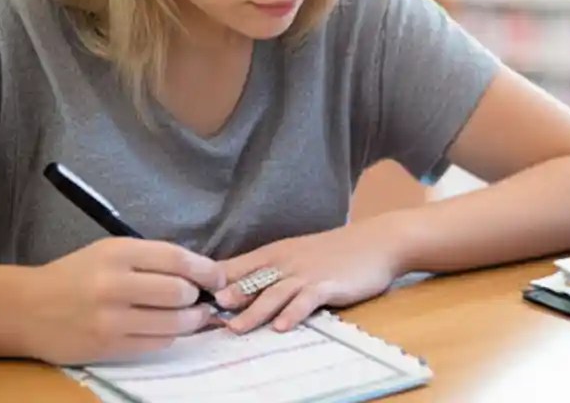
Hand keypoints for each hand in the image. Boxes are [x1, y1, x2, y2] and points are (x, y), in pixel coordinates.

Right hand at [13, 238, 226, 364]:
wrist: (26, 308)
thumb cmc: (74, 276)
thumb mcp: (110, 252)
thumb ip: (151, 258)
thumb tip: (200, 271)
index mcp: (117, 253)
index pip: (176, 258)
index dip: (205, 269)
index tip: (218, 276)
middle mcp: (114, 284)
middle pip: (179, 292)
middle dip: (197, 296)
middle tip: (199, 297)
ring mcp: (111, 319)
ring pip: (173, 322)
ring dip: (191, 320)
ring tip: (193, 315)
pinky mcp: (108, 346)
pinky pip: (157, 343)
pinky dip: (169, 336)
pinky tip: (167, 329)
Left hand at [215, 218, 405, 334]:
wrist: (377, 241)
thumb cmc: (337, 251)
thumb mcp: (299, 255)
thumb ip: (271, 270)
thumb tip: (237, 289)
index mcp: (276, 253)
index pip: (238, 266)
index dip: (215, 281)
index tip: (192, 296)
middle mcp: (288, 261)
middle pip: (252, 280)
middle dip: (229, 297)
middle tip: (205, 313)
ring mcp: (308, 273)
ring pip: (275, 292)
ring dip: (254, 311)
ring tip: (236, 328)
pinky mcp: (329, 284)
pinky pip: (307, 299)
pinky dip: (294, 312)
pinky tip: (282, 326)